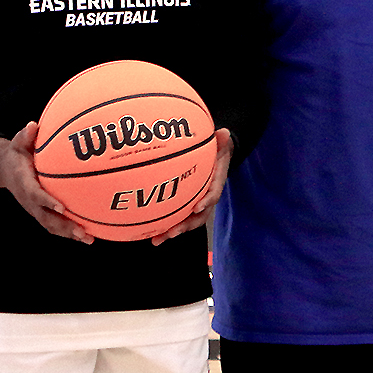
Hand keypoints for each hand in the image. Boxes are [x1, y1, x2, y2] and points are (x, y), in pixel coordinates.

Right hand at [0, 124, 91, 243]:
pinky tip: (89, 235)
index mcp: (23, 184)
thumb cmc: (17, 153)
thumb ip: (25, 136)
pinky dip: (69, 231)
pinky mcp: (40, 212)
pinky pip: (54, 224)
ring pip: (51, 225)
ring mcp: (34, 208)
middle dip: (64, 225)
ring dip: (69, 233)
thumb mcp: (18, 143)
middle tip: (82, 231)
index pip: (35, 195)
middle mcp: (28, 200)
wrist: (3, 169)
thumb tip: (33, 125)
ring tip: (89, 239)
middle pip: (46, 217)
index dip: (47, 202)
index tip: (61, 207)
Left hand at [147, 129, 230, 245]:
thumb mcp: (221, 144)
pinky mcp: (185, 206)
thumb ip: (222, 141)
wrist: (217, 159)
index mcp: (215, 184)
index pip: (213, 195)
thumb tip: (224, 133)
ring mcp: (195, 204)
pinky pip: (176, 218)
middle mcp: (206, 198)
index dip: (206, 203)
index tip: (196, 208)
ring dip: (172, 231)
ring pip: (186, 222)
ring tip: (157, 239)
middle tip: (172, 232)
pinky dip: (164, 227)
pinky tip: (149, 234)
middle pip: (199, 216)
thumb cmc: (217, 152)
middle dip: (186, 226)